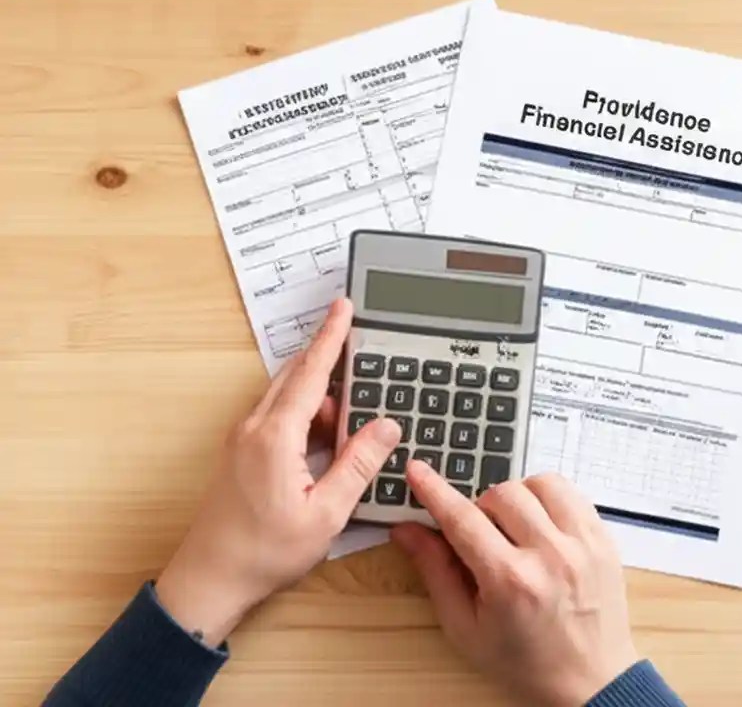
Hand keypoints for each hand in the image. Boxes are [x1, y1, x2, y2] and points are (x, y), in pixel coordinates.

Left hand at [156, 298, 400, 644]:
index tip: (343, 306)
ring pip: (286, 398)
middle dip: (330, 365)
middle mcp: (253, 429)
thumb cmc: (265, 553)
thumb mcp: (327, 512)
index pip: (311, 374)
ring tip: (352, 425)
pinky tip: (326, 442)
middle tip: (363, 361)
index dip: (331, 337)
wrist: (210, 580)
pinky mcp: (240, 454)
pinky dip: (306, 417)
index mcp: (275, 437)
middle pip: (296, 377)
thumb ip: (358, 464)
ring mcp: (242, 440)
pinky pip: (277, 417)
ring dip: (321, 401)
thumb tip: (386, 426)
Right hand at [391, 464, 638, 706]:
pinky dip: (550, 500)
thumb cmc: (525, 662)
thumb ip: (436, 572)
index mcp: (510, 581)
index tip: (418, 470)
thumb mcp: (465, 628)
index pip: (463, 518)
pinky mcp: (604, 538)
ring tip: (515, 528)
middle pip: (501, 493)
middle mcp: (550, 555)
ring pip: (540, 483)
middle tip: (482, 538)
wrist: (590, 680)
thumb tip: (407, 530)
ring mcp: (583, 543)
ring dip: (518, 497)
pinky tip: (543, 526)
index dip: (434, 490)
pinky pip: (572, 492)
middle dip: (482, 509)